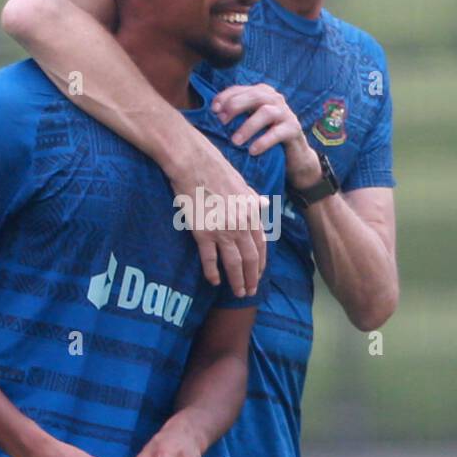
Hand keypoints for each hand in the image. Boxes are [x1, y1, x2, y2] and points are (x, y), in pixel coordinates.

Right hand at [167, 135, 267, 298]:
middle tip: (250, 292)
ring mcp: (222, 230)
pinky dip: (212, 272)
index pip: (260, 245)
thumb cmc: (216, 169)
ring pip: (233, 263)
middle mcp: (240, 225)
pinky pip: (210, 259)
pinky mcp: (202, 232)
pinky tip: (214, 282)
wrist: (193, 163)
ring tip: (238, 293)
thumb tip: (264, 206)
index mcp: (250, 213)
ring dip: (237, 281)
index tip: (258, 275)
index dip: (260, 263)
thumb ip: (253, 199)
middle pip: (250, 258)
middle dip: (252, 278)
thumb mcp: (242, 183)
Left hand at [212, 84, 321, 188]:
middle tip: (222, 122)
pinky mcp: (294, 129)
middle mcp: (275, 99)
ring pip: (265, 112)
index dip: (225, 97)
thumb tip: (211, 116)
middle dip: (235, 106)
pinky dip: (263, 141)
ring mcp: (286, 113)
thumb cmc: (266, 136)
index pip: (241, 89)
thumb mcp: (250, 123)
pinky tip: (252, 151)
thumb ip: (236, 116)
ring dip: (248, 126)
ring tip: (235, 141)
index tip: (213, 110)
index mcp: (262, 93)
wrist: (294, 155)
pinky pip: (278, 133)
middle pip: (254, 96)